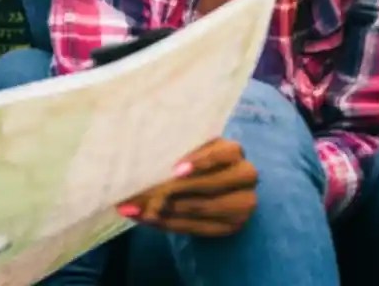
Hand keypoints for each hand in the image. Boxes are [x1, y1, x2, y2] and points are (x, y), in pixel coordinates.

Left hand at [116, 139, 257, 237]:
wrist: (199, 184)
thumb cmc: (185, 159)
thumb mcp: (180, 151)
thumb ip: (163, 156)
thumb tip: (133, 172)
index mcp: (232, 150)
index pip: (224, 153)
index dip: (201, 161)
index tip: (175, 170)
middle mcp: (245, 174)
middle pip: (214, 183)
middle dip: (176, 190)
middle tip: (145, 196)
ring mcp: (243, 202)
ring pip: (206, 207)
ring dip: (170, 210)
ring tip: (142, 210)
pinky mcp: (233, 225)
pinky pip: (200, 228)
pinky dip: (171, 224)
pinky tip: (149, 219)